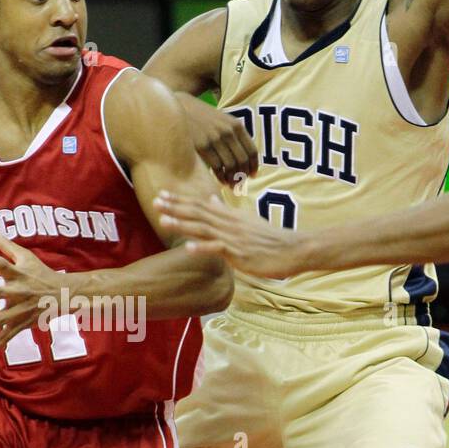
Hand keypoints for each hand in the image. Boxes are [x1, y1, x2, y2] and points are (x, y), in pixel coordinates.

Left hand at [0, 229, 64, 356]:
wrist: (64, 295)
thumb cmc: (40, 273)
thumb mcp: (26, 257)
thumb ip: (6, 245)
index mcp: (18, 274)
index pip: (2, 263)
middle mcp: (19, 291)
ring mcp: (21, 309)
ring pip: (2, 319)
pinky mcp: (23, 322)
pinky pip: (9, 335)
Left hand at [155, 190, 304, 276]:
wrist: (294, 249)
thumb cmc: (270, 238)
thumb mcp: (247, 220)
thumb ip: (227, 212)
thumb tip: (212, 201)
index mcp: (230, 216)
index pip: (201, 205)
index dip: (180, 200)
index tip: (162, 194)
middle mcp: (229, 223)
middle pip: (198, 213)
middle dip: (175, 207)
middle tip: (155, 200)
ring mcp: (234, 238)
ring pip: (204, 228)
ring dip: (182, 224)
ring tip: (162, 220)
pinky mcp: (240, 253)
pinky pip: (218, 249)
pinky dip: (202, 247)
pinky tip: (187, 247)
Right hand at [180, 97, 258, 184]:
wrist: (181, 108)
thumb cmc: (202, 117)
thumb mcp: (223, 120)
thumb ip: (234, 135)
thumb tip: (244, 159)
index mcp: (236, 125)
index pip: (251, 151)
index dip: (254, 166)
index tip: (252, 176)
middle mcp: (228, 132)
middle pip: (242, 160)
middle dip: (243, 175)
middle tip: (240, 184)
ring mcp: (215, 139)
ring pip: (230, 165)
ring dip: (232, 178)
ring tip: (230, 184)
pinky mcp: (202, 146)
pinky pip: (217, 167)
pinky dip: (220, 176)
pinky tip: (220, 180)